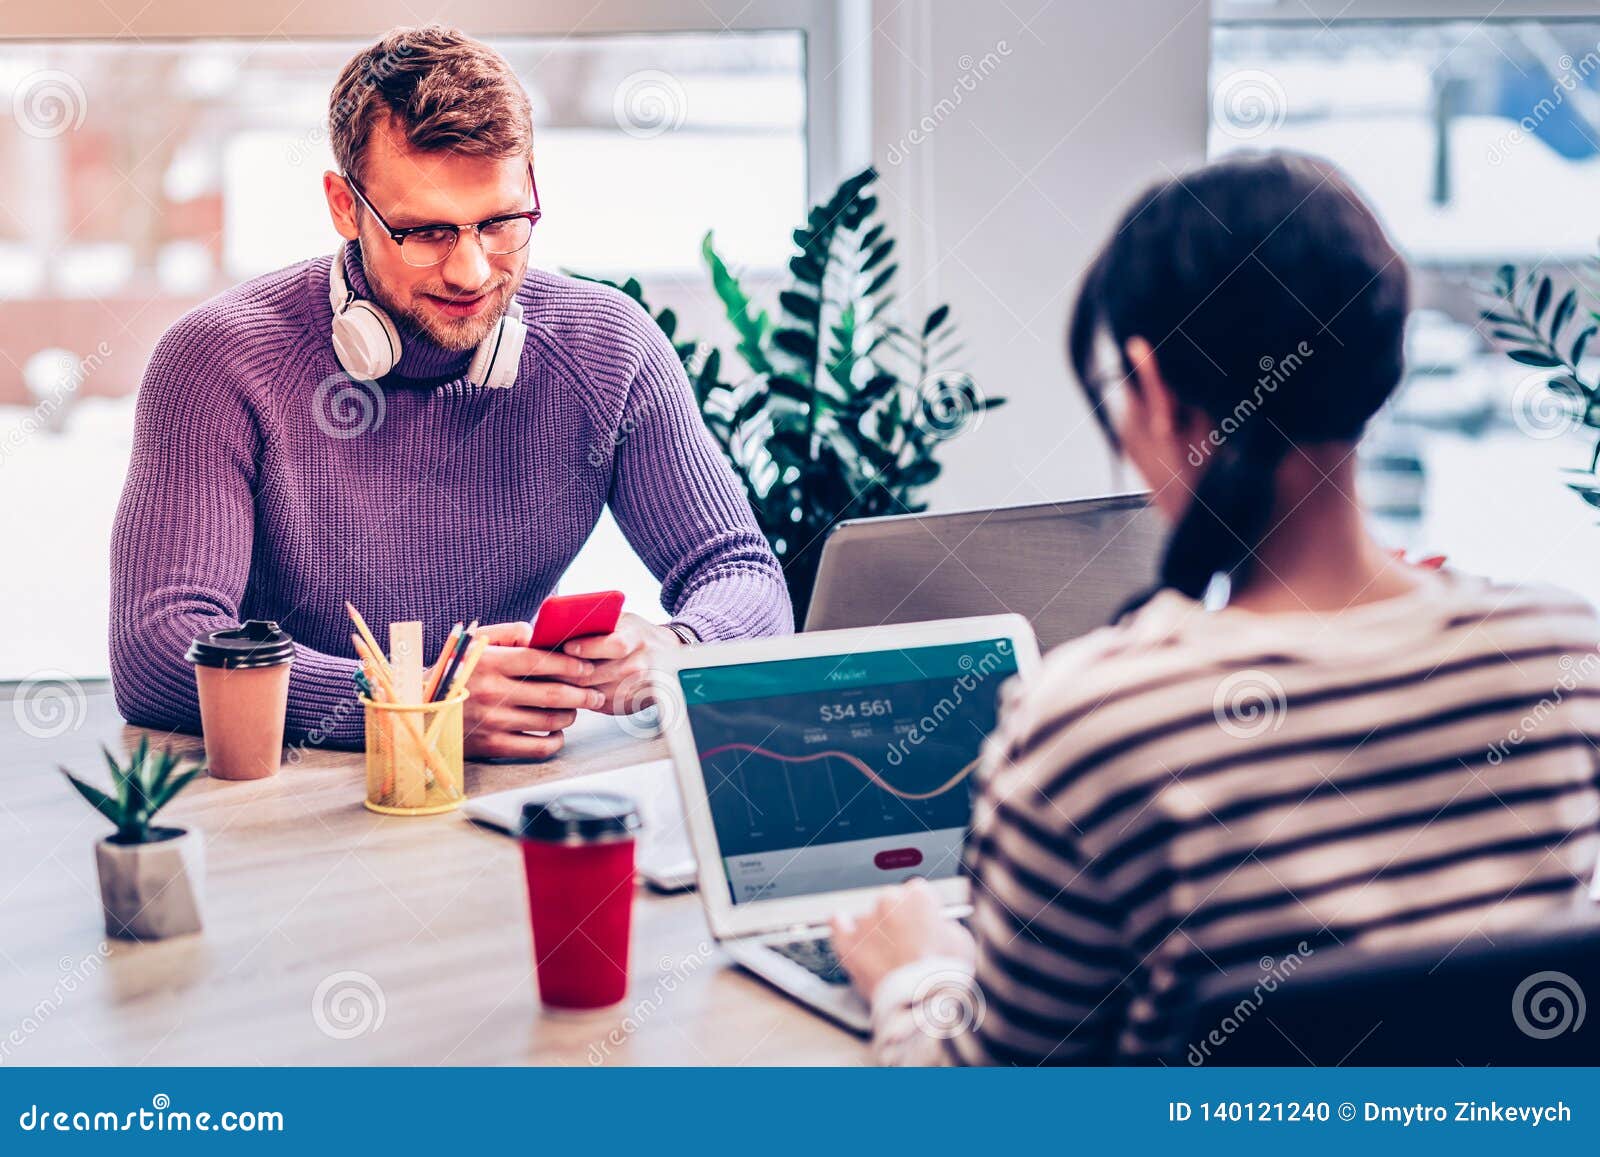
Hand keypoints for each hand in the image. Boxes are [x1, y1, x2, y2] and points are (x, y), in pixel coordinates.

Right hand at [460, 622, 604, 759]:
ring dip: (570, 716)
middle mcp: (491, 692)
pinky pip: (536, 747)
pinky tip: (557, 733)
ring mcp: (492, 721)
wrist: (420, 709)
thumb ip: (508, 632)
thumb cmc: (456, 672)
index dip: (570, 665)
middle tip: (595, 695)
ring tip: (575, 710)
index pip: (540, 661)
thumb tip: (538, 634)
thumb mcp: (474, 643)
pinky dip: (555, 741)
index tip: (587, 669)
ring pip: (549, 721)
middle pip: (553, 694)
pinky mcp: (491, 746)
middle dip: (582, 694)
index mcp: (489, 662)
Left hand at [558, 612, 683, 714]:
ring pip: (589, 692)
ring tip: (548, 678)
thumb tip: (561, 624)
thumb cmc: (639, 636)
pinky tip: (566, 689)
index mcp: (637, 640)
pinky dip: (578, 697)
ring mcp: (632, 690)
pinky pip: (594, 704)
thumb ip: (598, 622)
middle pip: (594, 674)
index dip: (587, 648)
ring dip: (566, 687)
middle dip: (564, 671)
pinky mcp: (625, 706)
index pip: (614, 646)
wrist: (668, 659)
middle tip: (542, 666)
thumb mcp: (624, 621)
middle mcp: (638, 667)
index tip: (567, 647)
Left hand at [830, 878, 976, 1000]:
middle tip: (909, 945)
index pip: (918, 892)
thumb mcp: (963, 943)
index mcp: (919, 896)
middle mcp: (889, 901)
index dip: (923, 911)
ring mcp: (866, 921)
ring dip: (877, 932)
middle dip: (899, 920)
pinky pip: (837, 923)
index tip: (924, 924)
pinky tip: (846, 928)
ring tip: (889, 958)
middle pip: (892, 901)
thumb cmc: (942, 977)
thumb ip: (945, 924)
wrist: (919, 1006)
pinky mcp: (848, 943)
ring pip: (869, 917)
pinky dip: (842, 926)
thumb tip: (938, 925)